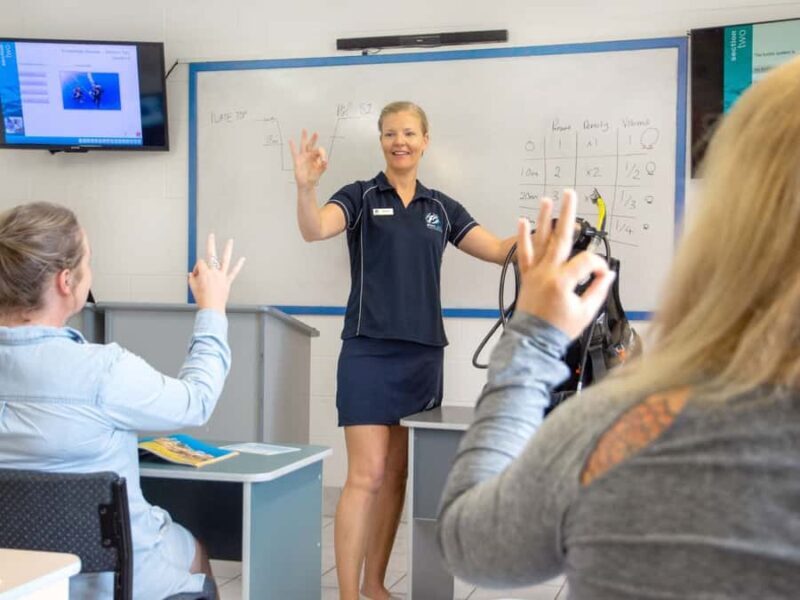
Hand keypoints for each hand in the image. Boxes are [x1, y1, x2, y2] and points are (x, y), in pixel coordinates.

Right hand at [188, 233, 245, 313]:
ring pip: (225, 260)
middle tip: (211, 235)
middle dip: (210, 243)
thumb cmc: (202, 299)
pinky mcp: (228, 281)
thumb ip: (191, 279)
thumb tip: (191, 275)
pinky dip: (238, 265)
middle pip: (211, 254)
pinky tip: (243, 259)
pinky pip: (234, 272)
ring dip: (228, 249)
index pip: (200, 264)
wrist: (212, 308)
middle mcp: (214, 272)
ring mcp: (222, 276)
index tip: (196, 275)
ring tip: (230, 241)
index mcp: (204, 273)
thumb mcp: (192, 288)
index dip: (197, 268)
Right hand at [288, 129, 327, 189]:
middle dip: (314, 139)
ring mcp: (303, 157)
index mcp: (316, 158)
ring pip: (303, 145)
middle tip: (316, 133)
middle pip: (311, 145)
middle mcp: (310, 156)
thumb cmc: (313, 178)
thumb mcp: (320, 172)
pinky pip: (294, 152)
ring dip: (304, 138)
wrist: (307, 184)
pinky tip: (291, 140)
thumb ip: (323, 167)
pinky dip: (292, 146)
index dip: (322, 155)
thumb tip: (325, 162)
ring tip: (304, 130)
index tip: (324, 161)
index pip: (319, 151)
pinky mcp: (297, 160)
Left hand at [515, 189, 614, 338]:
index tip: (602, 275)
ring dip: (543, 219)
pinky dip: (522, 237)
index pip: (587, 262)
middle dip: (567, 214)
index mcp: (563, 282)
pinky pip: (523, 253)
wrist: (533, 340)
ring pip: (540, 241)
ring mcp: (535, 273)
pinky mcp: (527, 275)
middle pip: (560, 238)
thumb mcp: (586, 313)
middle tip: (570, 194)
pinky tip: (523, 220)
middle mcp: (547, 273)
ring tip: (547, 200)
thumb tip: (607, 274)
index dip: (598, 267)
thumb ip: (598, 290)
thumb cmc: (558, 329)